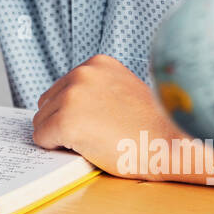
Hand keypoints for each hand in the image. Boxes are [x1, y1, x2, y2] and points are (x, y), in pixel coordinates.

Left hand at [32, 54, 177, 177]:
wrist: (172, 147)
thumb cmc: (152, 128)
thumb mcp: (123, 92)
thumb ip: (97, 91)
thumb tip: (69, 105)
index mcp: (98, 63)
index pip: (61, 89)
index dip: (74, 112)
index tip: (96, 123)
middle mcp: (82, 73)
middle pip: (47, 103)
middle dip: (62, 122)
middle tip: (94, 136)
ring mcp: (72, 96)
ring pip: (41, 121)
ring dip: (59, 136)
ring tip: (94, 142)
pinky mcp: (66, 121)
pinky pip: (41, 139)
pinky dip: (56, 148)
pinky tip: (85, 149)